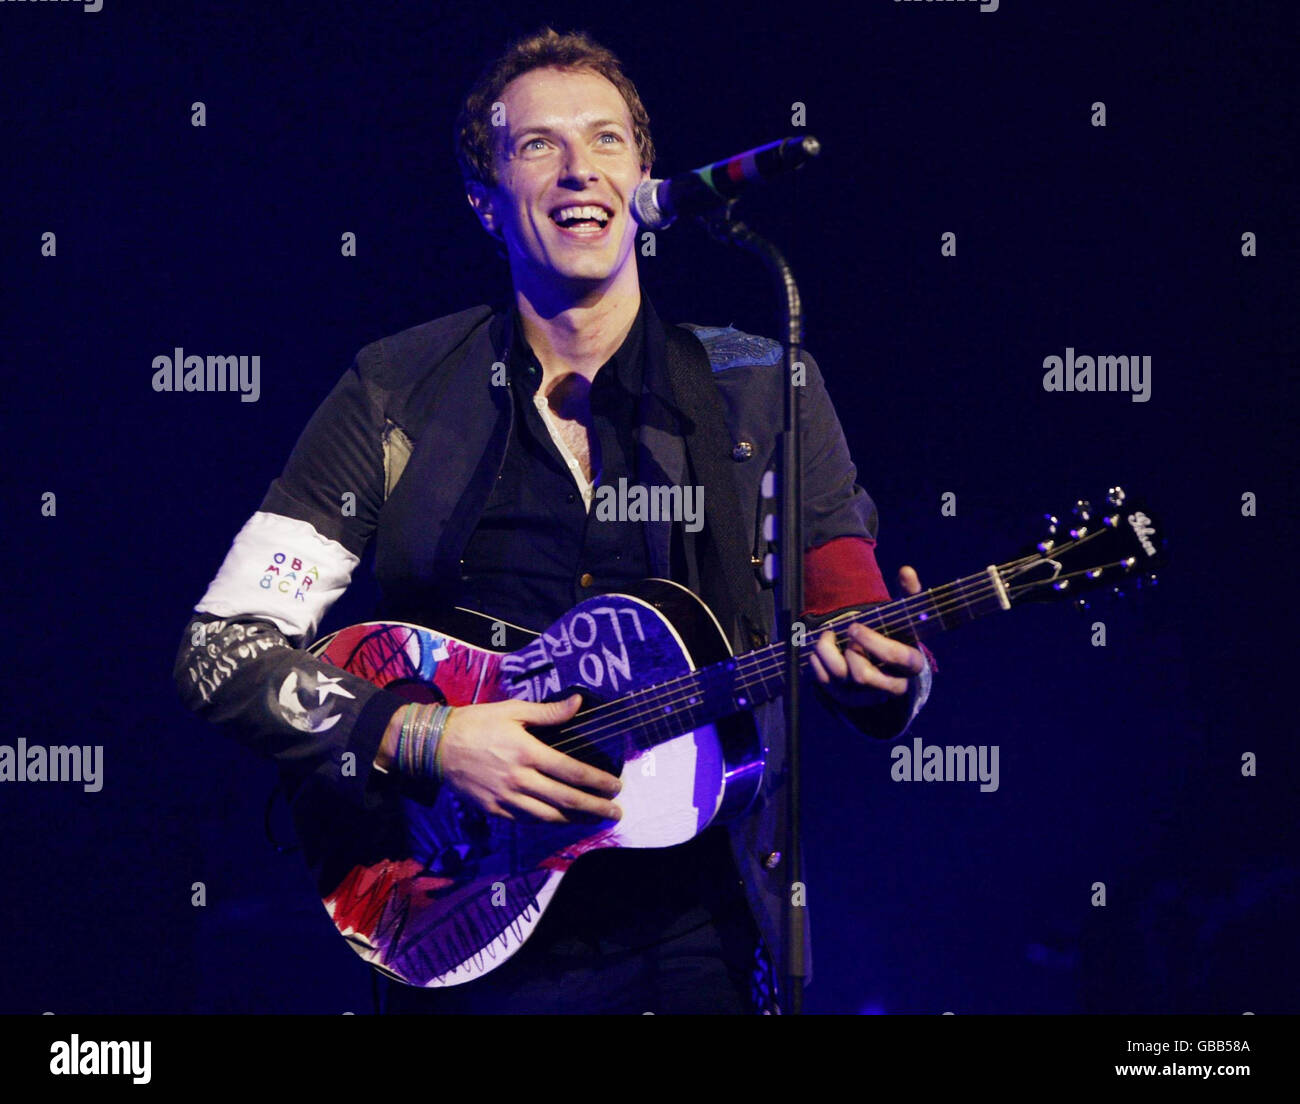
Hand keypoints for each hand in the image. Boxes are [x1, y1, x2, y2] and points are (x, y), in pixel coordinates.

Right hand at [434, 694, 622, 823]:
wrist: (436, 746)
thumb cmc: (476, 723)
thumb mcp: (512, 710)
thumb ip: (548, 712)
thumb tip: (578, 703)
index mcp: (527, 752)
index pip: (572, 771)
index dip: (597, 781)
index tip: (615, 785)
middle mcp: (519, 779)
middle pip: (566, 799)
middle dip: (595, 807)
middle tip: (616, 812)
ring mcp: (506, 799)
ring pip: (549, 816)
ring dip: (576, 819)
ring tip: (595, 819)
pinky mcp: (494, 811)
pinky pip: (527, 821)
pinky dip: (548, 822)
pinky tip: (562, 820)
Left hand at [808, 565, 925, 708]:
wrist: (890, 672)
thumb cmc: (897, 637)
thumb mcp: (905, 617)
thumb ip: (909, 594)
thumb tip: (907, 570)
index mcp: (912, 665)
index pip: (896, 657)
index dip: (872, 641)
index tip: (855, 626)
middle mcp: (892, 686)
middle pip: (863, 674)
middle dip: (849, 650)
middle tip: (847, 631)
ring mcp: (868, 696)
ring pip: (840, 678)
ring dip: (828, 652)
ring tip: (828, 635)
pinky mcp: (847, 700)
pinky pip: (825, 682)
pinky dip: (817, 662)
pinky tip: (819, 649)